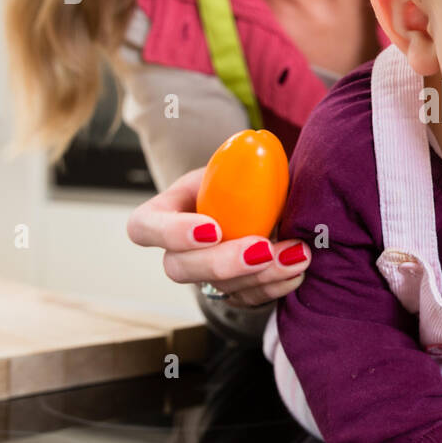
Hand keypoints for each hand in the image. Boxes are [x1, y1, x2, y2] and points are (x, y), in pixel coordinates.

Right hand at [125, 166, 310, 308]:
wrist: (263, 201)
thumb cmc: (242, 177)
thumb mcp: (235, 163)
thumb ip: (241, 160)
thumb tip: (259, 143)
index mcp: (167, 211)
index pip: (144, 227)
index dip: (171, 233)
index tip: (212, 228)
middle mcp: (179, 249)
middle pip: (180, 268)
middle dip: (223, 263)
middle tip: (262, 249)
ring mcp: (205, 276)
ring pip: (219, 288)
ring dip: (261, 275)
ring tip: (297, 254)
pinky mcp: (234, 292)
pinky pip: (248, 299)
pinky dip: (276, 287)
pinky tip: (297, 271)